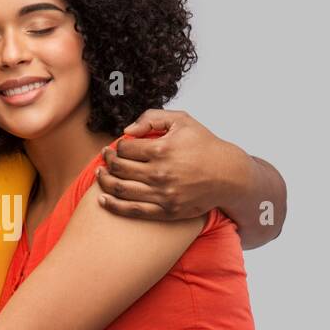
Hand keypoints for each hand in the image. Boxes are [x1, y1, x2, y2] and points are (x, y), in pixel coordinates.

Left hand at [95, 108, 248, 220]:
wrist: (229, 175)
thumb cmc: (204, 145)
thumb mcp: (182, 120)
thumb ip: (152, 118)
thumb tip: (127, 131)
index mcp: (162, 149)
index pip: (125, 148)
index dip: (117, 146)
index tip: (118, 146)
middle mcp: (160, 173)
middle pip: (119, 168)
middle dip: (107, 161)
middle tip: (105, 157)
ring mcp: (162, 194)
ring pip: (120, 189)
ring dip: (104, 181)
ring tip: (100, 174)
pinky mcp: (166, 211)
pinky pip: (132, 211)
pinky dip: (113, 205)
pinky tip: (102, 199)